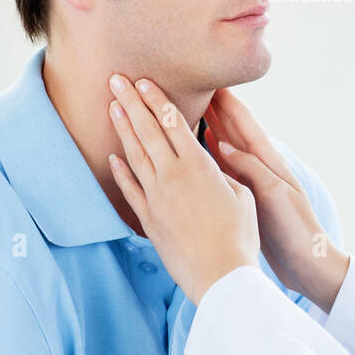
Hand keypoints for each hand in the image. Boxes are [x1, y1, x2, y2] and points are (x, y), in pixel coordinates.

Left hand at [106, 73, 258, 304]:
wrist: (220, 275)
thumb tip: (216, 161)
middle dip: (131, 102)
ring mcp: (157, 197)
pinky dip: (120, 171)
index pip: (172, 122)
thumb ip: (225, 173)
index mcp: (200, 164)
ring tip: (111, 106)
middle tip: (115, 79)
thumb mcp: (242, 195)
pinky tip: (113, 157)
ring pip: (135, 155)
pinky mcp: (149, 219)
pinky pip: (130, 189)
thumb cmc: (240, 236)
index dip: (156, 99)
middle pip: (148, 130)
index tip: (143, 81)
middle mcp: (173, 176)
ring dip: (123, 128)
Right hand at [203, 87, 349, 313]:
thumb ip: (251, 167)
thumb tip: (221, 142)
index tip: (204, 78)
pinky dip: (207, 157)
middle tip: (185, 89)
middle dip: (211, 108)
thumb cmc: (296, 230)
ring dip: (206, 128)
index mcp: (268, 161)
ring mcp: (251, 182)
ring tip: (182, 112)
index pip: (243, 122)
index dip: (225, 100)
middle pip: (230, 130)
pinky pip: (221, 171)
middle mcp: (258, 166)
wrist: (308, 263)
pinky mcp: (245, 199)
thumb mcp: (275, 195)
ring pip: (223, 148)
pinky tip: (193, 152)